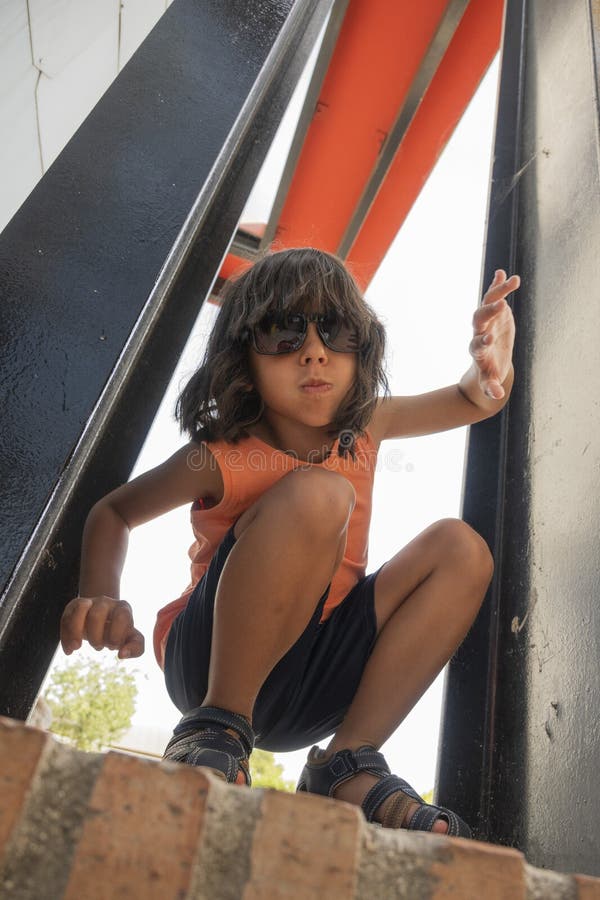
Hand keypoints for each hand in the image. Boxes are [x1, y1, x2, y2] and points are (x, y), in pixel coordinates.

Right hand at [60, 595, 144, 658]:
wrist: (104, 621)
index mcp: (123, 608)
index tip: (113, 646)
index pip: (122, 616)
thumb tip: (122, 654)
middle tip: (98, 646)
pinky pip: (66, 617)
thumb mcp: (131, 639)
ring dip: (76, 630)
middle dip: (96, 636)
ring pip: (80, 608)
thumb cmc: (119, 632)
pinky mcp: (73, 607)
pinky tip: (69, 651)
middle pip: (98, 614)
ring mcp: (89, 602)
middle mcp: (106, 602)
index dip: (116, 635)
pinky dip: (65, 636)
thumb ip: (136, 648)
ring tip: (77, 648)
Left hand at [470, 269, 519, 399]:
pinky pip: (494, 296)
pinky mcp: (495, 312)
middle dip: (488, 312)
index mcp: (478, 350)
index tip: (489, 339)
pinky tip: (503, 273)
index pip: (476, 344)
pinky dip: (498, 286)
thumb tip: (497, 396)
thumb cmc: (490, 372)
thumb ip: (491, 387)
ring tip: (513, 281)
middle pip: (479, 319)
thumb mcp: (490, 381)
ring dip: (499, 292)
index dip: (482, 341)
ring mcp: (487, 320)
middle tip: (501, 305)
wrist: (491, 360)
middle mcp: (479, 332)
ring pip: (488, 303)